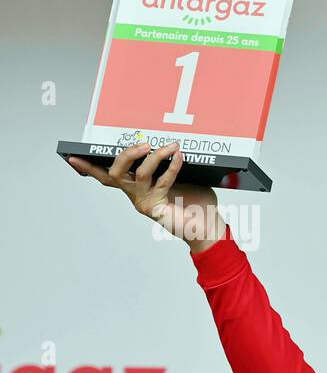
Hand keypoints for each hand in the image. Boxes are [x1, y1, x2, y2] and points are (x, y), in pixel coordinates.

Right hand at [68, 142, 223, 252]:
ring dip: (154, 157)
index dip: (89, 167)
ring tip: (169, 146)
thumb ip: (170, 164)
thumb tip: (172, 144)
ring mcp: (145, 202)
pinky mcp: (159, 208)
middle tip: (144, 144)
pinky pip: (162, 182)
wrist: (208, 228)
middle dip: (127, 154)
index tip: (72, 156)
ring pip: (138, 175)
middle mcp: (136, 196)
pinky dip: (171, 167)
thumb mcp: (182, 178)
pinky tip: (179, 157)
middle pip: (115, 173)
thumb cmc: (195, 203)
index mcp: (136, 188)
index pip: (107, 177)